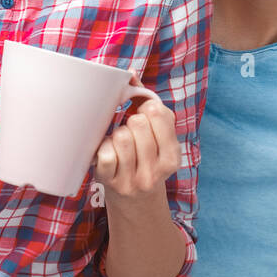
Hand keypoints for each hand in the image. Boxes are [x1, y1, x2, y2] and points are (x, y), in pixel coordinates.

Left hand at [93, 77, 178, 205]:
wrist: (135, 203)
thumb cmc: (145, 159)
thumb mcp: (158, 138)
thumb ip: (148, 104)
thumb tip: (130, 73)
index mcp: (172, 157)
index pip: (158, 114)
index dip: (147, 109)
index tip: (144, 117)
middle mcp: (156, 171)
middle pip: (137, 123)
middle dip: (131, 122)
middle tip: (131, 133)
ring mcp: (133, 180)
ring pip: (121, 136)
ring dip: (116, 134)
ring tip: (120, 144)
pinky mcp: (110, 184)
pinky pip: (105, 154)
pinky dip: (103, 148)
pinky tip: (108, 154)